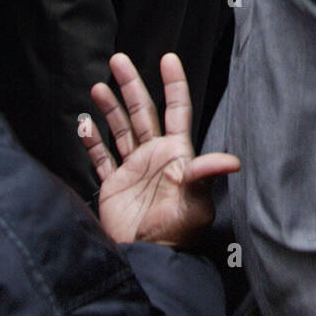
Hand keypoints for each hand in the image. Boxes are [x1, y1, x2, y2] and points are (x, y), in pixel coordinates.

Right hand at [83, 52, 239, 247]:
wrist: (146, 257)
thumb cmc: (176, 232)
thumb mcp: (194, 201)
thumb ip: (205, 175)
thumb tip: (232, 160)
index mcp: (176, 154)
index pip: (177, 110)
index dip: (174, 84)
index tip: (168, 58)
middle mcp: (155, 156)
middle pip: (142, 112)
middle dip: (131, 85)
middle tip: (118, 60)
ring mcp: (133, 169)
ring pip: (120, 129)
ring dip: (109, 108)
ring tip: (97, 86)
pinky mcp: (114, 185)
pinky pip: (101, 157)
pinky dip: (91, 141)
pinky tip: (84, 124)